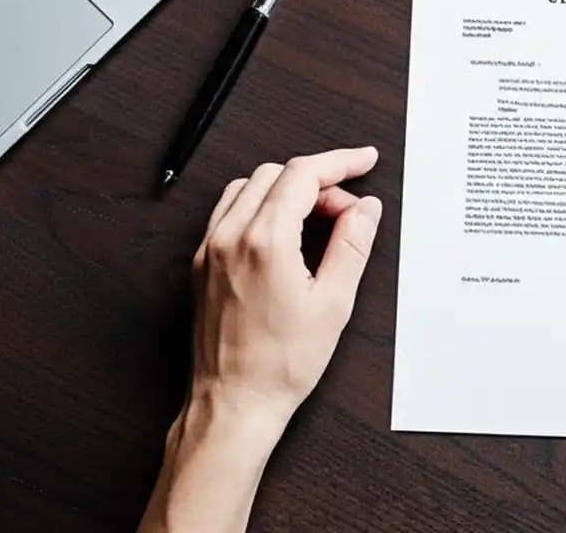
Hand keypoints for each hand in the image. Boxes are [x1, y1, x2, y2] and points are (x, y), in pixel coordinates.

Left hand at [140, 148, 382, 532]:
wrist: (234, 403)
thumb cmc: (280, 365)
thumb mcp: (334, 303)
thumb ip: (352, 245)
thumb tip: (365, 208)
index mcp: (264, 241)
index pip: (303, 174)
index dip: (339, 162)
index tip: (364, 161)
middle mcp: (230, 237)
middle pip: (276, 174)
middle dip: (317, 180)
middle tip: (348, 210)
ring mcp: (209, 249)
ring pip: (248, 187)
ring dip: (286, 190)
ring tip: (318, 221)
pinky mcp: (201, 264)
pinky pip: (229, 212)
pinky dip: (260, 206)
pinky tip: (284, 233)